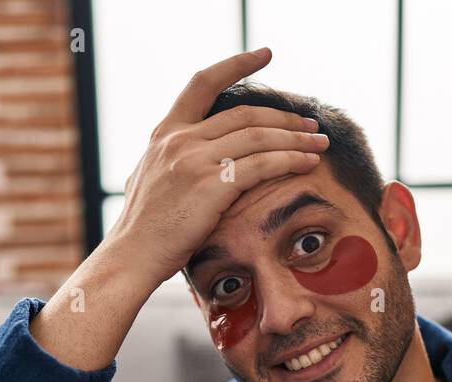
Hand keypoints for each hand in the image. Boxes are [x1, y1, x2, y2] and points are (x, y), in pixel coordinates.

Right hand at [107, 48, 329, 284]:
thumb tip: (184, 157)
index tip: (264, 54)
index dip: (236, 64)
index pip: (203, 84)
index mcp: (165, 133)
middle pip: (244, 113)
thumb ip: (172, 161)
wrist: (131, 256)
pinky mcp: (210, 186)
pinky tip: (308, 163)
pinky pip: (262, 165)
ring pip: (258, 136)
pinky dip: (290, 161)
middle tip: (311, 125)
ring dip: (295, 138)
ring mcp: (194, 160)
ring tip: (320, 143)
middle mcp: (180, 139)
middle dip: (284, 117)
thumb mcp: (149, 180)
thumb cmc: (144, 229)